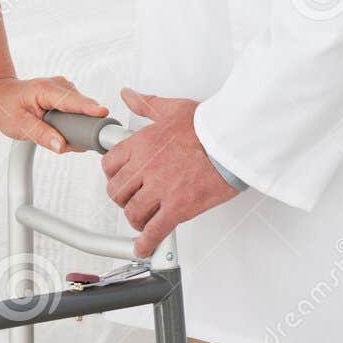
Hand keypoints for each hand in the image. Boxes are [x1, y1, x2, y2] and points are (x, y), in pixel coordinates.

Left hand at [0, 73, 108, 154]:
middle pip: (81, 107)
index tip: (103, 114)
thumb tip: (62, 146)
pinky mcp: (66, 95)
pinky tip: (57, 128)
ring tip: (54, 132)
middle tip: (66, 140)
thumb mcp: (19, 125)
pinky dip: (71, 123)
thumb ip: (41, 135)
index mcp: (45, 89)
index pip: (72, 100)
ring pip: (81, 111)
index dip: (88, 108)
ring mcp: (64, 89)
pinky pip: (77, 111)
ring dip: (74, 126)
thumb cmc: (5, 107)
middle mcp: (58, 85)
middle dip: (80, 126)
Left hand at [101, 86, 238, 256]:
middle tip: (133, 200)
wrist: (232, 141)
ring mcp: (160, 189)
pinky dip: (146, 242)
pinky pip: (155, 230)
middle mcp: (146, 167)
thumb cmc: (208, 125)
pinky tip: (144, 247)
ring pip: (133, 212)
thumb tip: (129, 95)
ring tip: (143, 220)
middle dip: (123, 198)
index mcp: (141, 143)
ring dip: (135, 219)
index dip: (113, 175)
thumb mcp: (171, 108)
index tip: (120, 179)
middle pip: (117, 192)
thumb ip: (146, 104)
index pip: (110, 164)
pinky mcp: (179, 207)